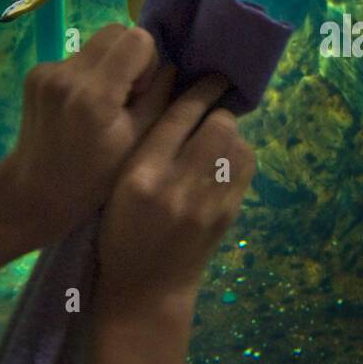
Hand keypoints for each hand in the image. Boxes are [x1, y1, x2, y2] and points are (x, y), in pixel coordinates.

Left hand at [1, 25, 175, 252]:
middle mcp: (67, 74)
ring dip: (109, 65)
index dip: (148, 62)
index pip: (137, 39)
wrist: (35, 191)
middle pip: (116, 31)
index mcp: (96, 94)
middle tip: (127, 94)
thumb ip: (160, 98)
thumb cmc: (95, 178)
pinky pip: (77, 57)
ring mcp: (46, 71)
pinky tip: (83, 105)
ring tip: (104, 102)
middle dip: (130, 56)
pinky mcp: (35, 72)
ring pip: (96, 43)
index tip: (141, 93)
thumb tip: (170, 67)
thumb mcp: (139, 143)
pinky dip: (88, 74)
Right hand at [96, 74, 255, 308]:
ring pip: (237, 145)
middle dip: (217, 112)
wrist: (146, 289)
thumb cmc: (120, 232)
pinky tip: (224, 160)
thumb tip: (175, 98)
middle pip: (217, 126)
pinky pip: (246, 168)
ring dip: (230, 134)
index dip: (198, 90)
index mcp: (140, 175)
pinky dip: (239, 156)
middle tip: (210, 112)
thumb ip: (143, 145)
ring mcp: (208, 203)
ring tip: (215, 138)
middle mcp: (176, 186)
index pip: (178, 118)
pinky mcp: (228, 215)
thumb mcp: (116, 187)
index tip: (210, 74)